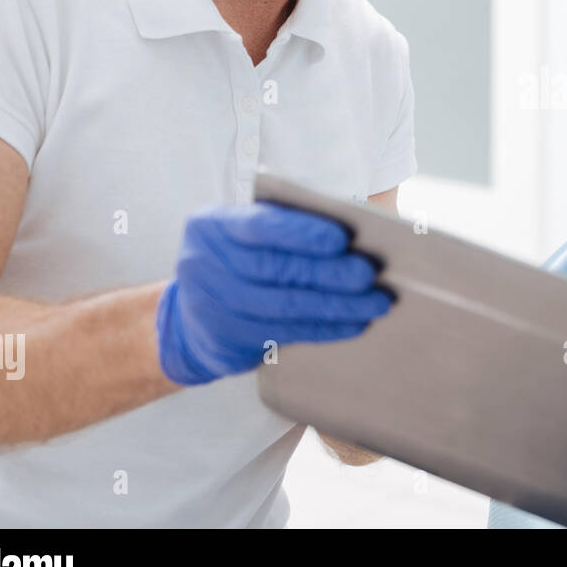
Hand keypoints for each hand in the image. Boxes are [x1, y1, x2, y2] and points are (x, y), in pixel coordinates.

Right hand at [156, 202, 391, 384]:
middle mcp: (203, 264)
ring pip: (285, 306)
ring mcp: (211, 306)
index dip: (302, 234)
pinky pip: (286, 333)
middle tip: (367, 273)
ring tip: (376, 302)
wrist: (190, 318)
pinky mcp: (227, 341)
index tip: (341, 239)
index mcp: (211, 226)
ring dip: (337, 305)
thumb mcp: (244, 233)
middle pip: (276, 269)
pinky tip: (354, 323)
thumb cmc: (236, 260)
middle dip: (328, 272)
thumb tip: (351, 231)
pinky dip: (325, 328)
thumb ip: (283, 225)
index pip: (259, 227)